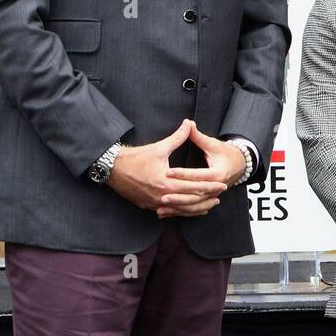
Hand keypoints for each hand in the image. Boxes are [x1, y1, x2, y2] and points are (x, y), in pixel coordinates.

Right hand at [107, 120, 225, 216]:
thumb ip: (178, 137)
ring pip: (180, 210)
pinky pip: (169, 212)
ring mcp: (154, 203)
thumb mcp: (159, 147)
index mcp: (166, 182)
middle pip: (190, 201)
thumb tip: (188, 124)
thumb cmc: (135, 158)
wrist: (112, 169)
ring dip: (196, 208)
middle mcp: (162, 196)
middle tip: (220, 197)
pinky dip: (181, 211)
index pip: (194, 186)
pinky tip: (188, 210)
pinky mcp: (148, 206)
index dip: (210, 186)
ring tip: (209, 206)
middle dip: (207, 199)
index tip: (222, 185)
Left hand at [158, 126, 245, 217]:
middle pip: (195, 194)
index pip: (197, 175)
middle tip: (161, 195)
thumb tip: (188, 123)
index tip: (168, 171)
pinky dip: (180, 211)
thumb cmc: (226, 153)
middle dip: (178, 196)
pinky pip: (193, 209)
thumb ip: (198, 136)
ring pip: (193, 205)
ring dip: (177, 207)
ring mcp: (213, 195)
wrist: (240, 165)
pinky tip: (166, 213)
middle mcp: (216, 187)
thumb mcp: (213, 144)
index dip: (182, 174)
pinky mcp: (208, 200)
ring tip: (160, 207)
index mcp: (218, 173)